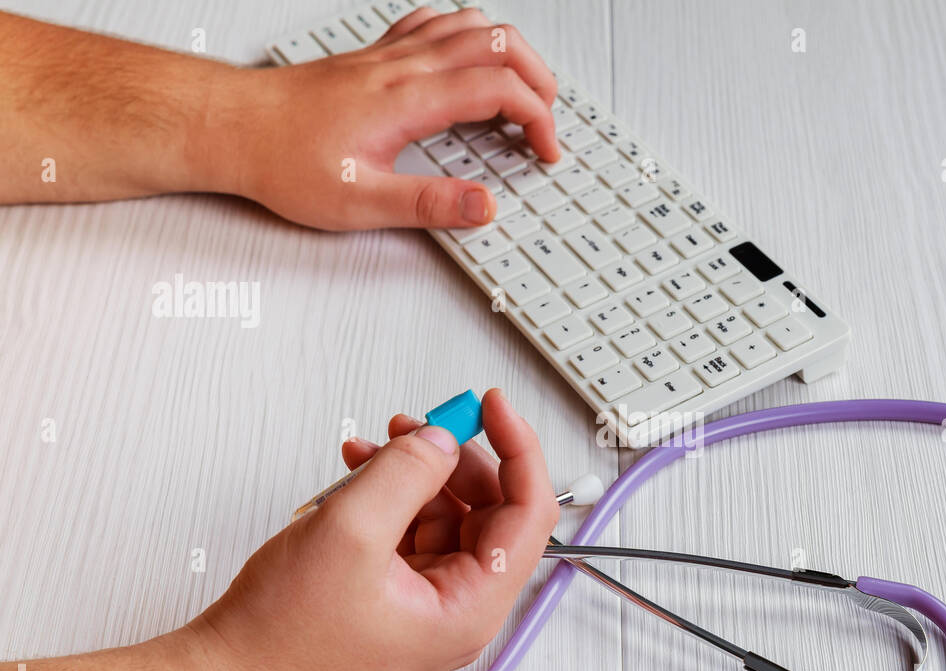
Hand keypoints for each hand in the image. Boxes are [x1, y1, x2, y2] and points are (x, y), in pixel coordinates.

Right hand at [200, 389, 558, 670]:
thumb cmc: (283, 639)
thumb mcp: (351, 532)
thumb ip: (406, 474)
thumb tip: (442, 440)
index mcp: (471, 608)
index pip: (528, 514)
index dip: (518, 450)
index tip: (494, 406)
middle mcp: (458, 610)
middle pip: (488, 512)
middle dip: (454, 459)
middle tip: (420, 425)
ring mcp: (425, 603)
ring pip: (445, 517)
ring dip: (415, 473)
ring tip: (376, 448)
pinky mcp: (392, 596)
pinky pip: (410, 532)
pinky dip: (390, 497)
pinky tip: (358, 475)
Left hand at [215, 6, 560, 230]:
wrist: (232, 127)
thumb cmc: (283, 160)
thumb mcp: (359, 203)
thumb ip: (429, 204)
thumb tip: (484, 205)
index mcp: (409, 99)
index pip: (499, 88)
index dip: (537, 118)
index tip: (545, 152)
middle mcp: (404, 67)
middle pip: (496, 41)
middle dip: (538, 77)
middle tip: (546, 120)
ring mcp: (389, 56)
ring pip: (469, 23)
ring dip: (508, 51)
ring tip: (520, 90)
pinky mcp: (374, 57)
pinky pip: (432, 23)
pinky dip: (466, 35)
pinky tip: (465, 61)